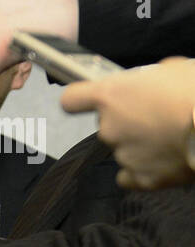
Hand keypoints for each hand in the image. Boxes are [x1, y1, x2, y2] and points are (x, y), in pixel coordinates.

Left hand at [61, 57, 194, 189]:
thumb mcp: (174, 68)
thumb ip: (151, 79)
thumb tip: (153, 84)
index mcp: (111, 96)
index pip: (73, 100)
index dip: (81, 99)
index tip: (89, 100)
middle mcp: (109, 128)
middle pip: (107, 125)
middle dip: (128, 121)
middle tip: (160, 116)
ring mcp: (124, 155)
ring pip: (124, 149)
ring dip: (141, 144)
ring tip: (172, 137)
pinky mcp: (143, 178)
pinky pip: (132, 176)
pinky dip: (144, 171)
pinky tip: (163, 161)